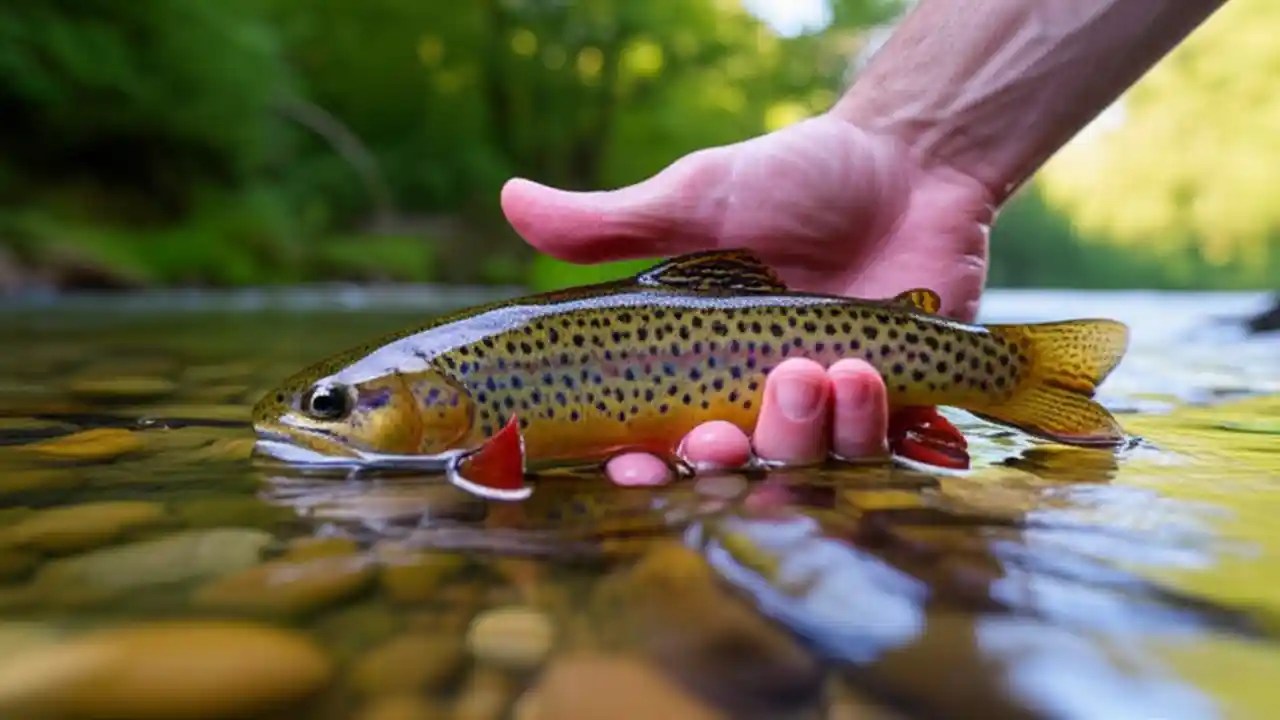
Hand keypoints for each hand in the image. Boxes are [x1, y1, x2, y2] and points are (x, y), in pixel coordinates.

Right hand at [500, 112, 993, 485]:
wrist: (906, 161)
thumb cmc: (793, 180)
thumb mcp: (695, 200)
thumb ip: (609, 223)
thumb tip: (508, 199)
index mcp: (702, 367)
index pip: (659, 444)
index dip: (642, 472)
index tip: (634, 468)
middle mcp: (761, 399)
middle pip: (734, 471)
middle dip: (724, 465)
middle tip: (721, 436)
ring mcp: (832, 407)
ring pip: (808, 466)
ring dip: (802, 435)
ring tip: (810, 372)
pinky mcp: (900, 402)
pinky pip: (883, 448)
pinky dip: (870, 423)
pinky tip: (863, 372)